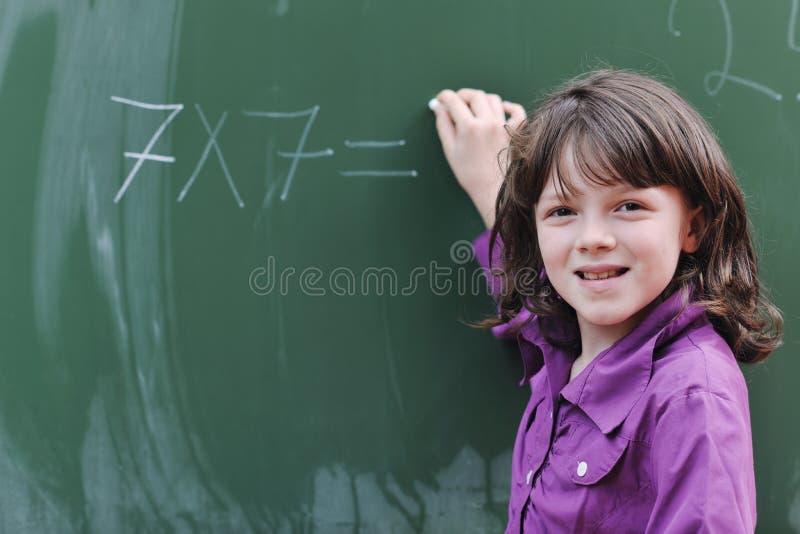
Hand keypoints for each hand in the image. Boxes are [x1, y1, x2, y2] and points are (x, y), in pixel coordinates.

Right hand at [433, 89, 525, 227]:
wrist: (491, 189)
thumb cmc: (469, 173)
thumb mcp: (450, 150)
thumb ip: (443, 125)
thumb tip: (439, 108)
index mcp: (469, 127)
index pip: (454, 101)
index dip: (444, 97)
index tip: (440, 99)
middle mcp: (487, 122)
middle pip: (474, 95)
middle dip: (462, 95)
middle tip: (455, 103)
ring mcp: (502, 126)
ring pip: (493, 99)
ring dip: (481, 99)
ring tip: (473, 108)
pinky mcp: (513, 132)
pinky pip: (516, 111)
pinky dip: (509, 106)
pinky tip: (500, 109)